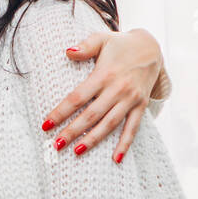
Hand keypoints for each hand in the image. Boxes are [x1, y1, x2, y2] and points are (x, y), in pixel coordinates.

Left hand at [42, 28, 165, 162]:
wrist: (151, 48)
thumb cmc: (120, 45)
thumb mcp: (102, 39)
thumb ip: (85, 46)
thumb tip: (67, 52)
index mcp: (104, 74)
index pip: (78, 97)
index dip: (61, 112)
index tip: (46, 124)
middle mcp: (118, 89)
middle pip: (91, 115)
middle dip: (72, 131)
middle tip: (56, 145)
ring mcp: (131, 99)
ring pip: (109, 124)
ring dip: (93, 140)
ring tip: (76, 151)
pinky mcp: (141, 106)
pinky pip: (133, 128)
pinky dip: (125, 144)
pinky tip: (116, 159)